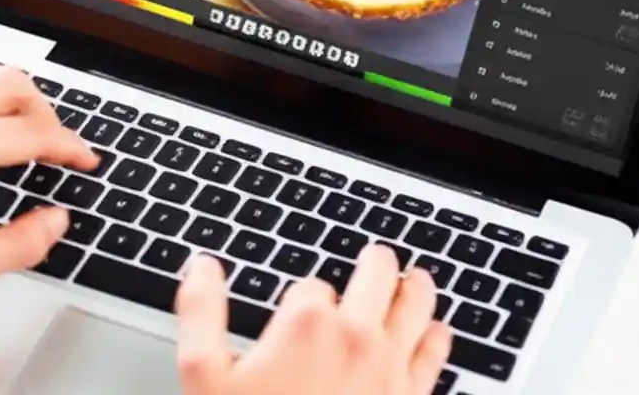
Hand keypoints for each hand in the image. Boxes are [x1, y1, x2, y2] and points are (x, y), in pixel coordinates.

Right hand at [175, 245, 451, 394]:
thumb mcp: (204, 378)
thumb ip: (201, 313)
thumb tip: (202, 266)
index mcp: (308, 323)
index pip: (312, 285)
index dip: (301, 299)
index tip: (294, 317)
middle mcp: (358, 335)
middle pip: (378, 272)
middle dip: (374, 265)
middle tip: (375, 260)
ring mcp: (391, 364)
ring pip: (417, 301)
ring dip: (414, 286)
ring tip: (412, 280)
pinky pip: (437, 350)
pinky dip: (436, 335)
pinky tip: (433, 331)